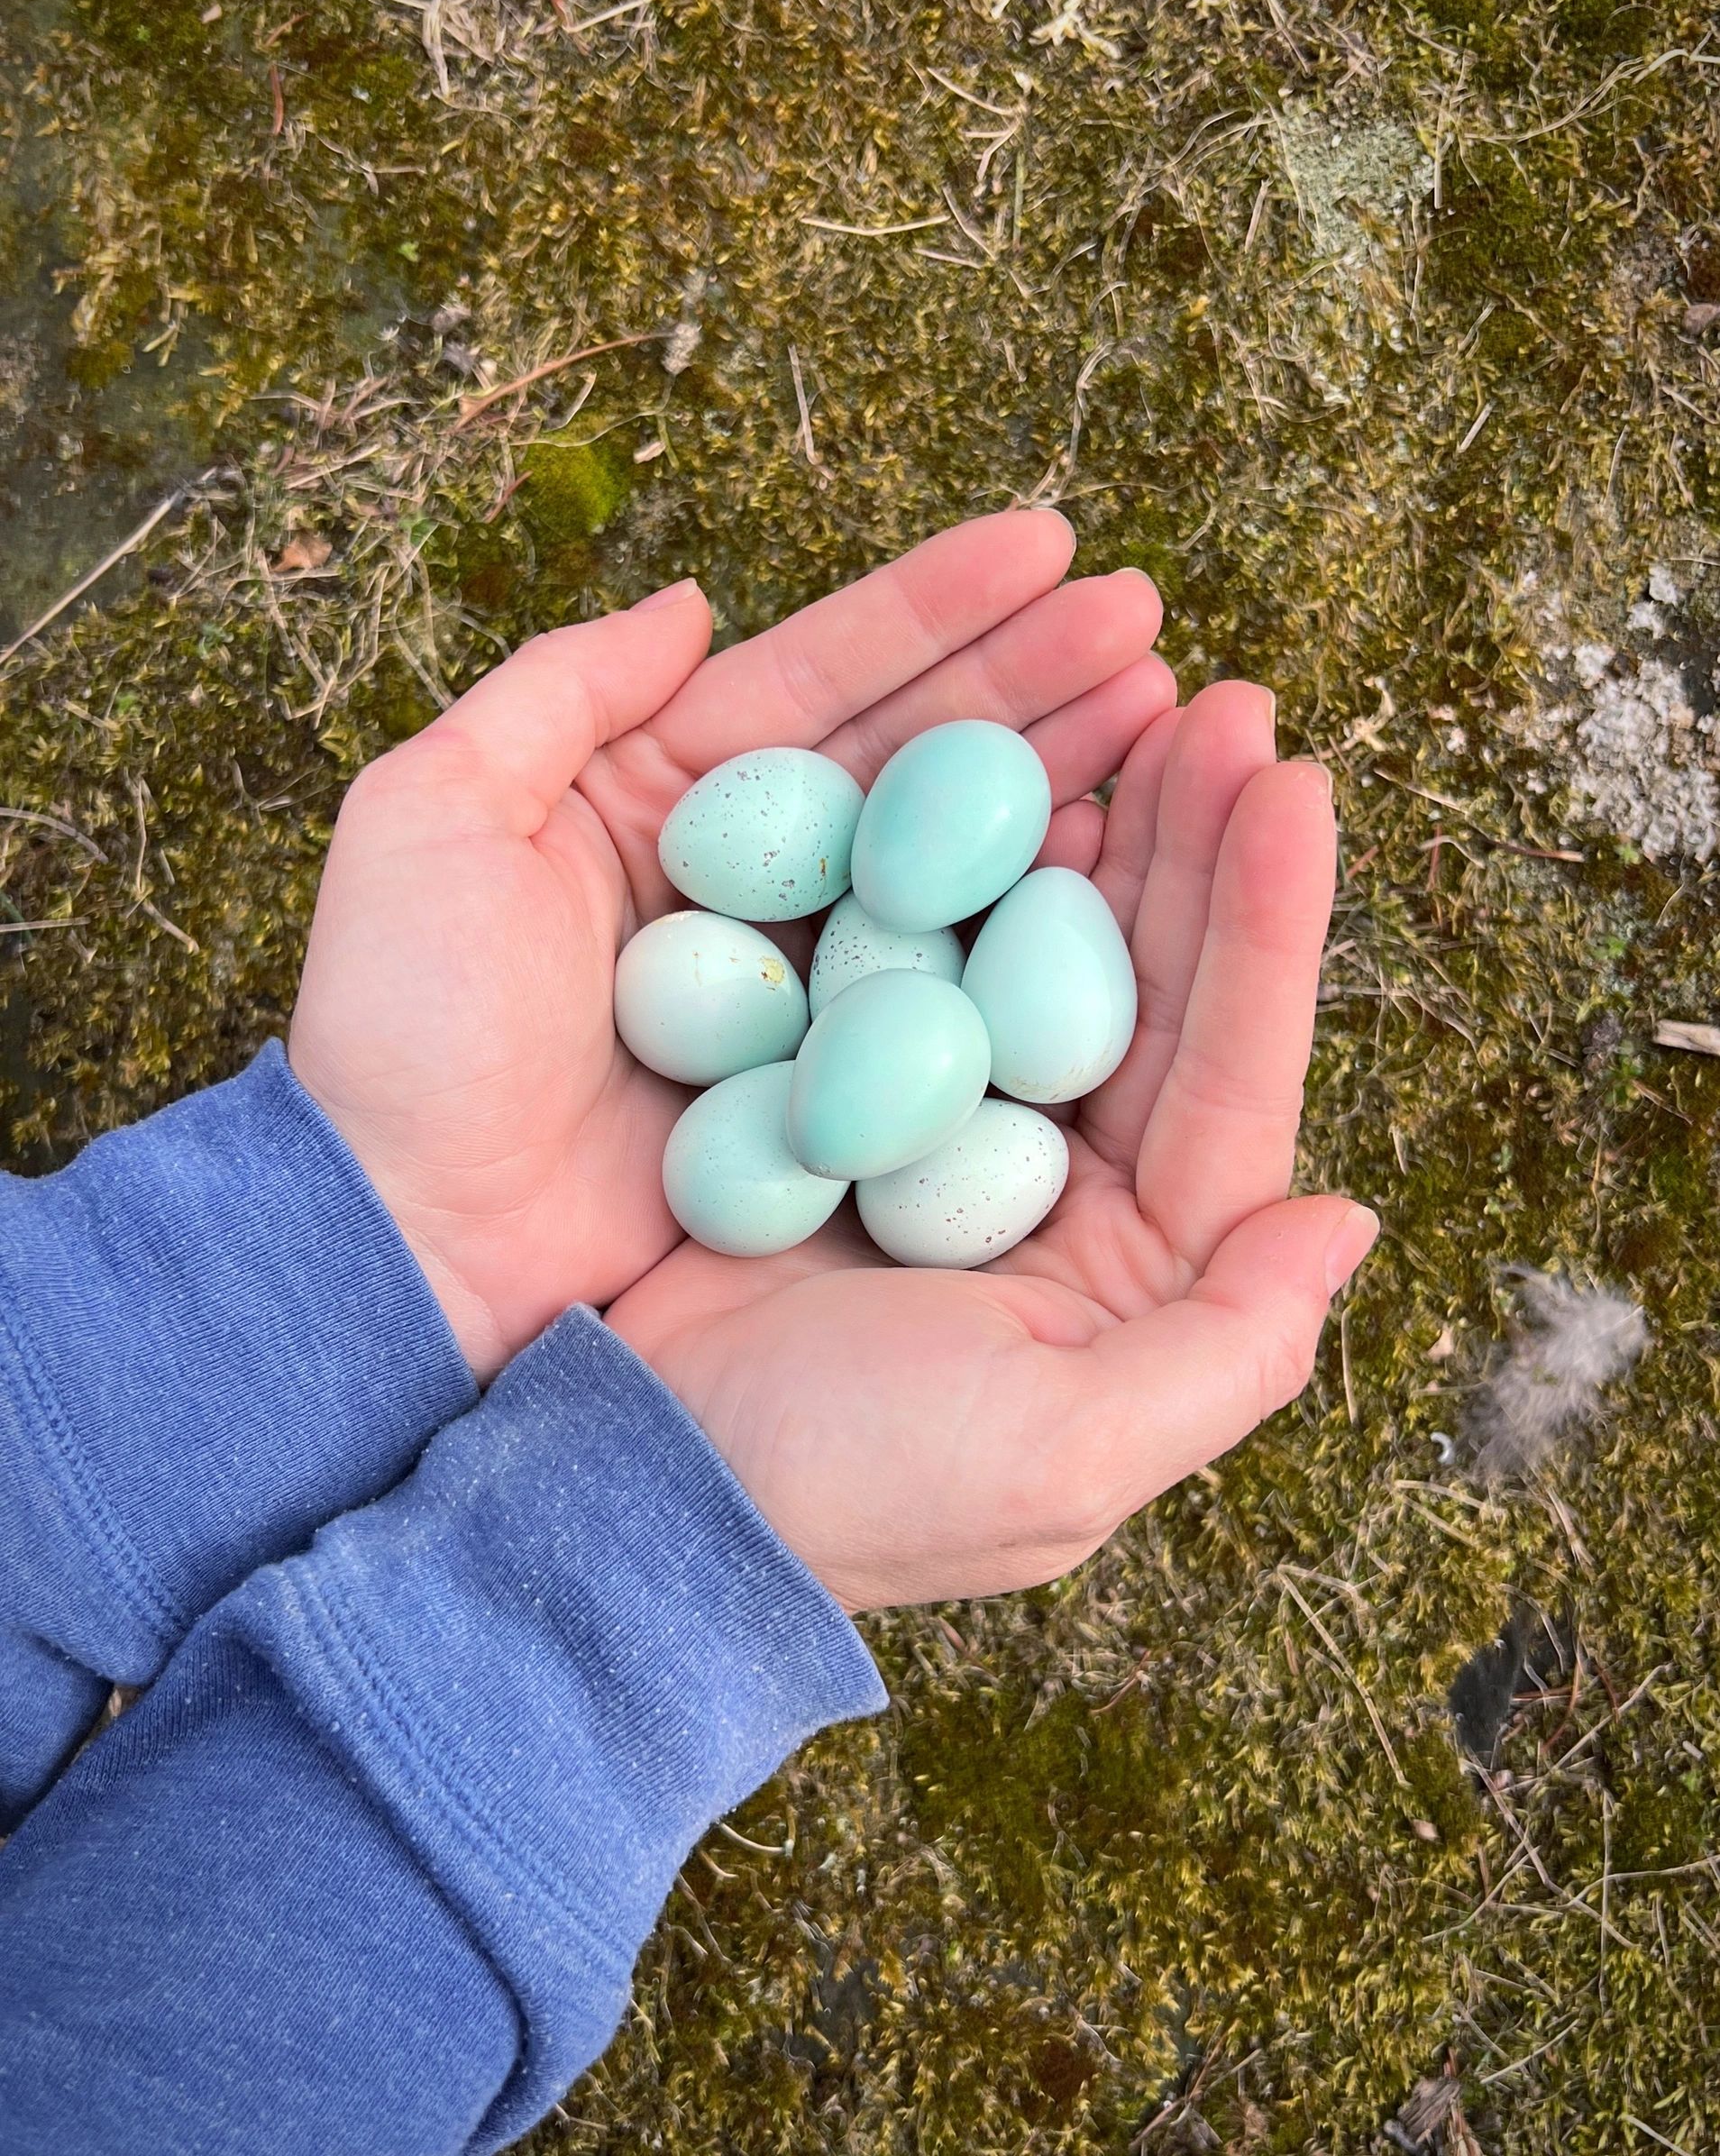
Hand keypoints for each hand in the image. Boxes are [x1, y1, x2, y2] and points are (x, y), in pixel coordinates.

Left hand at [289, 511, 1170, 1377]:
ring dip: (1062, 784)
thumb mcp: (432, 819)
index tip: (1051, 543)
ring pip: (955, 864)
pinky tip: (1119, 869)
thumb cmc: (405, 1027)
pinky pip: (951, 994)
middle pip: (916, 758)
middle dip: (1035, 679)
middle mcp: (753, 882)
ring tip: (1166, 716)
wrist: (415, 1238)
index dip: (937, 607)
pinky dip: (1033, 933)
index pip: (822, 676)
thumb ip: (558, 689)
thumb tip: (688, 598)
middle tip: (1150, 621)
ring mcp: (807, 987)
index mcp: (660, 796)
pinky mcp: (838, 1090)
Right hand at [605, 683, 1376, 1611]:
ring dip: (1096, 825)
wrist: (634, 1488)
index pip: (1229, 1073)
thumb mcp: (1070, 1455)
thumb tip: (1347, 1215)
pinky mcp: (839, 1092)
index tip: (1295, 781)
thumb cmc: (855, 1489)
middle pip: (1152, 988)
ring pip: (1044, 952)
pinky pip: (919, 955)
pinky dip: (955, 866)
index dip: (1269, 925)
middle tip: (1223, 701)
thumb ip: (1235, 1346)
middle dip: (1194, 843)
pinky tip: (990, 774)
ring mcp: (946, 1130)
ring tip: (1139, 700)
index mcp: (1135, 1265)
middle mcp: (1058, 1187)